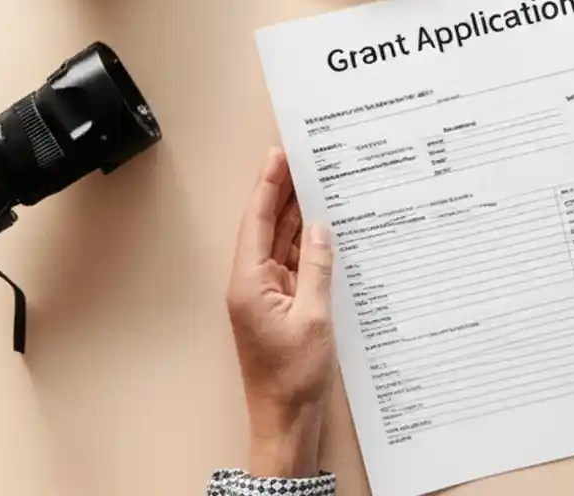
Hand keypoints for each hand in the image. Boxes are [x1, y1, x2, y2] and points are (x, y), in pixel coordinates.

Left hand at [227, 148, 335, 477]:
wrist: (288, 419)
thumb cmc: (293, 377)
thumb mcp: (314, 317)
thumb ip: (318, 268)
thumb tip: (322, 230)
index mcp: (249, 282)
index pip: (257, 221)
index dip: (268, 186)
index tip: (279, 154)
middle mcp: (253, 284)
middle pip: (267, 227)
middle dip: (283, 192)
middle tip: (302, 158)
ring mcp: (267, 296)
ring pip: (282, 244)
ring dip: (298, 216)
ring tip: (316, 182)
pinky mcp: (282, 307)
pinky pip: (295, 266)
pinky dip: (308, 246)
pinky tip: (324, 229)